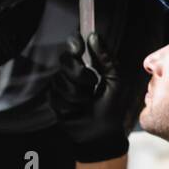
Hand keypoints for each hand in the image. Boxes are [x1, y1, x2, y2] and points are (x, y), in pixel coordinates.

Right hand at [49, 32, 129, 162]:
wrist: (101, 132)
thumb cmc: (111, 106)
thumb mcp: (115, 80)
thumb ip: (106, 59)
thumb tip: (94, 36)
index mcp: (86, 66)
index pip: (73, 48)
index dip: (73, 43)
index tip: (79, 46)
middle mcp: (71, 74)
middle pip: (65, 61)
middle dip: (80, 73)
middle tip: (92, 84)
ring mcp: (61, 87)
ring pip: (61, 80)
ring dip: (79, 93)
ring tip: (88, 102)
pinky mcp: (54, 100)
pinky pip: (57, 96)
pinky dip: (72, 104)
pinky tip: (78, 110)